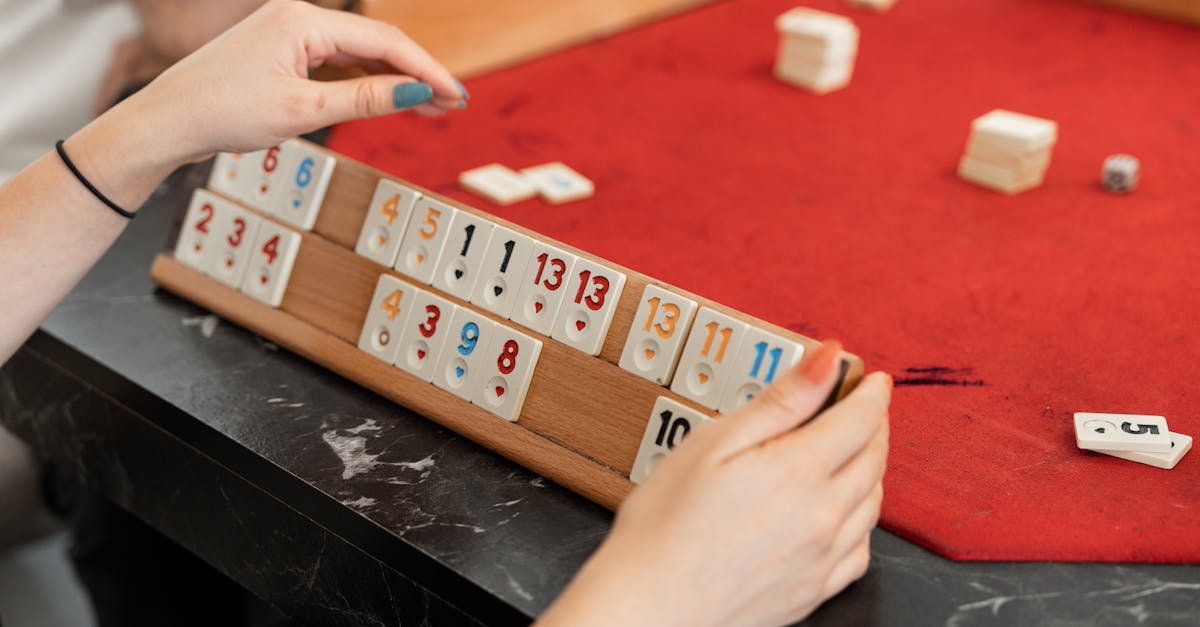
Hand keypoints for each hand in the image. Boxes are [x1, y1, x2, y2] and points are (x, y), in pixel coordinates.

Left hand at [73, 0, 465, 195]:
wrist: (167, 122)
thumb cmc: (222, 112)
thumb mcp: (304, 111)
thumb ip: (364, 99)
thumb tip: (414, 93)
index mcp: (303, 21)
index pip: (385, 43)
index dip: (426, 71)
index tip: (455, 96)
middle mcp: (297, 18)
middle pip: (376, 44)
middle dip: (417, 75)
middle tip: (451, 105)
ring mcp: (288, 34)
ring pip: (359, 55)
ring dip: (394, 81)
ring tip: (428, 107)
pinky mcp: (281, 53)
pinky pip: (337, 63)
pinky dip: (365, 82)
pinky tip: (387, 99)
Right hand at [539, 342, 890, 626]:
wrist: (649, 605)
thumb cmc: (665, 527)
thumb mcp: (713, 441)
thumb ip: (780, 400)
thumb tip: (826, 361)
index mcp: (800, 471)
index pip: (860, 420)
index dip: (869, 393)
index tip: (870, 379)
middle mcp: (823, 515)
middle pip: (873, 459)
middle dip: (874, 425)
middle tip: (864, 406)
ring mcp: (822, 558)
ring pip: (873, 505)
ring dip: (873, 469)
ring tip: (856, 451)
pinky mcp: (812, 590)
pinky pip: (861, 551)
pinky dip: (863, 522)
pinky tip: (844, 515)